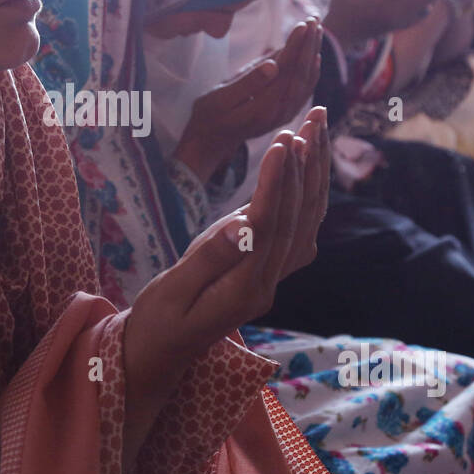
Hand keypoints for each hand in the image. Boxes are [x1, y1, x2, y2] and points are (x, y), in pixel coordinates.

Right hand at [128, 107, 329, 369]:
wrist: (160, 355)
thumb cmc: (157, 323)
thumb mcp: (173, 292)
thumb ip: (208, 259)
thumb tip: (239, 225)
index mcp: (244, 288)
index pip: (269, 226)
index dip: (279, 182)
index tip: (283, 141)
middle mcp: (268, 283)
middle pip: (299, 218)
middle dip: (307, 165)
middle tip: (313, 117)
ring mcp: (271, 279)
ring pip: (305, 220)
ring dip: (314, 173)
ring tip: (317, 128)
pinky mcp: (266, 272)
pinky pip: (297, 229)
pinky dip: (306, 193)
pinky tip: (308, 166)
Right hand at [174, 20, 321, 180]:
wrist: (211, 141)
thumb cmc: (210, 115)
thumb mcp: (220, 99)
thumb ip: (247, 83)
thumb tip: (273, 65)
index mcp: (263, 107)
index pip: (286, 71)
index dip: (296, 47)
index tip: (304, 24)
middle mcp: (280, 112)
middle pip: (301, 74)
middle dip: (309, 45)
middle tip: (315, 18)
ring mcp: (285, 114)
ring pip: (306, 81)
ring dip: (313, 53)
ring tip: (317, 29)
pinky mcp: (286, 113)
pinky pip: (304, 90)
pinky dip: (311, 71)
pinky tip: (314, 56)